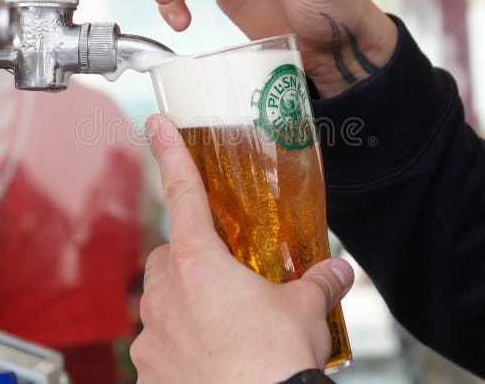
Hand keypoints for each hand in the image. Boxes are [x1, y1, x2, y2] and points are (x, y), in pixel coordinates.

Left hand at [131, 115, 354, 383]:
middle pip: (169, 257)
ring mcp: (151, 336)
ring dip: (185, 308)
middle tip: (227, 281)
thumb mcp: (305, 312)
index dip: (171, 153)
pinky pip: (159, 349)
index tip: (156, 124)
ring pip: (161, 305)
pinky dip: (180, 350)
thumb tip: (337, 272)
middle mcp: (164, 294)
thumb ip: (317, 284)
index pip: (183, 193)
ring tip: (225, 330)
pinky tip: (211, 363)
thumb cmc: (275, 360)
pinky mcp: (148, 373)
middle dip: (192, 261)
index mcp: (198, 263)